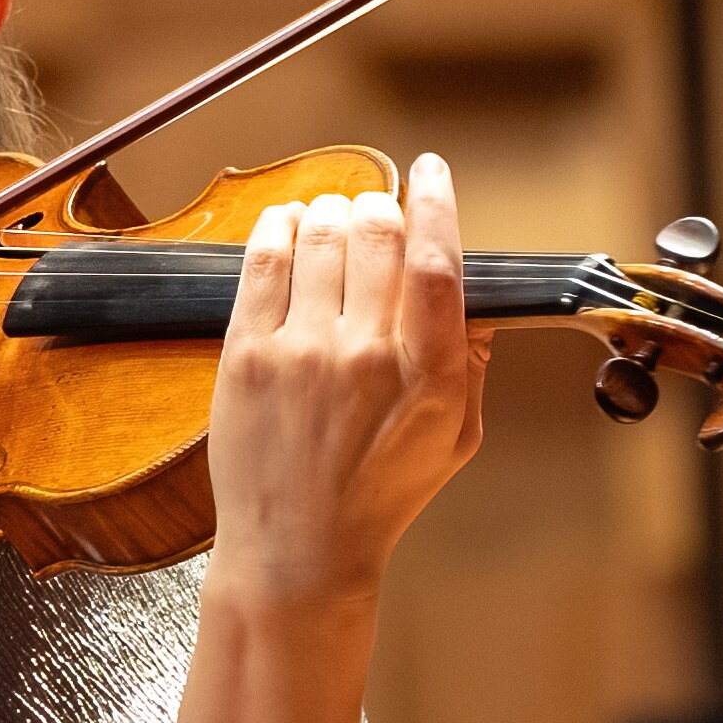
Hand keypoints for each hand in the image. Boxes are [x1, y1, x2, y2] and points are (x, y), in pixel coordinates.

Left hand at [205, 157, 491, 612]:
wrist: (298, 550)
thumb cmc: (380, 496)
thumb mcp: (456, 438)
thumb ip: (473, 364)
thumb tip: (476, 298)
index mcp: (428, 376)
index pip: (436, 261)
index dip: (435, 201)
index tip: (430, 172)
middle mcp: (366, 356)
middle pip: (376, 232)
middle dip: (381, 207)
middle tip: (379, 213)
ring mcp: (301, 353)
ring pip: (319, 234)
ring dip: (332, 212)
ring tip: (335, 222)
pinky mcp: (247, 355)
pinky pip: (263, 260)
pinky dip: (280, 226)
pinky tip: (289, 223)